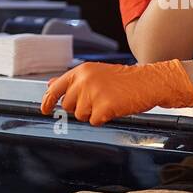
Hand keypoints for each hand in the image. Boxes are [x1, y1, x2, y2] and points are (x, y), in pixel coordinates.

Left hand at [39, 59, 192, 125]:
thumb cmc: (125, 79)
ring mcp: (94, 94)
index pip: (56, 87)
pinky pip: (94, 122)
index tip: (44, 108)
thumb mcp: (96, 73)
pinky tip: (114, 108)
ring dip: (94, 113)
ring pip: (81, 116)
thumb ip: (73, 80)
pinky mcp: (104, 107)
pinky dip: (104, 119)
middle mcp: (85, 81)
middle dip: (81, 107)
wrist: (148, 82)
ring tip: (108, 102)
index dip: (48, 100)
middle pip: (69, 106)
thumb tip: (51, 84)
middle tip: (99, 100)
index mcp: (82, 71)